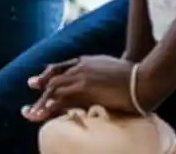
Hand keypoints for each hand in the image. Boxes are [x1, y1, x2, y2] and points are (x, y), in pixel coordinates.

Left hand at [22, 55, 140, 121]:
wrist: (145, 78)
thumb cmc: (138, 76)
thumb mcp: (115, 67)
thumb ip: (104, 70)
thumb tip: (108, 77)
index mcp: (86, 61)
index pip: (60, 68)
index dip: (47, 76)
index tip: (36, 83)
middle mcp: (80, 67)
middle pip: (53, 79)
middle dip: (40, 90)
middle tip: (30, 104)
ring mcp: (81, 77)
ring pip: (53, 89)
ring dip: (41, 103)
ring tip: (31, 114)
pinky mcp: (85, 89)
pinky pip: (62, 99)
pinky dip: (51, 106)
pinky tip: (43, 114)